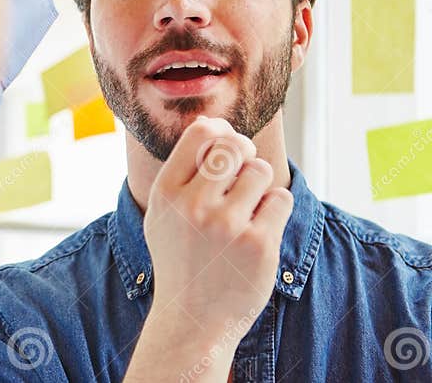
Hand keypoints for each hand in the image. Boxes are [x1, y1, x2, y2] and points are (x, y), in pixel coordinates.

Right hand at [144, 116, 292, 341]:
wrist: (193, 318)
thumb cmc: (180, 259)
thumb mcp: (162, 214)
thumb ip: (181, 172)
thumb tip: (212, 124)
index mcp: (166, 193)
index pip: (200, 133)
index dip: (220, 130)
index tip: (228, 143)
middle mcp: (194, 205)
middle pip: (233, 146)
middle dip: (244, 153)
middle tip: (243, 172)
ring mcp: (227, 225)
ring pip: (261, 171)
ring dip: (260, 184)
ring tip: (248, 207)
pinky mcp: (259, 244)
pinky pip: (281, 198)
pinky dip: (275, 207)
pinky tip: (260, 226)